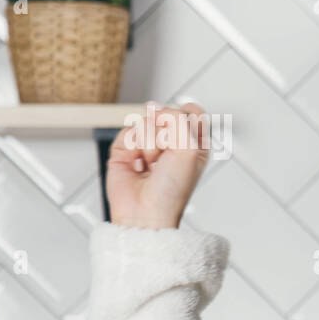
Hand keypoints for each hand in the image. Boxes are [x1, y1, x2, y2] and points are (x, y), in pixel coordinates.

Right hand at [106, 102, 210, 228]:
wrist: (145, 210)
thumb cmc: (172, 189)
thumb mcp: (190, 150)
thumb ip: (178, 120)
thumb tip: (155, 108)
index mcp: (193, 143)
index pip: (191, 111)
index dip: (185, 118)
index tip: (183, 136)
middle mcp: (171, 142)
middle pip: (165, 113)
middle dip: (165, 136)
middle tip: (166, 158)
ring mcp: (147, 144)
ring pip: (145, 121)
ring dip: (149, 146)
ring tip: (150, 165)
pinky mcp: (125, 148)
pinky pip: (126, 131)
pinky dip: (132, 148)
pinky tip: (136, 165)